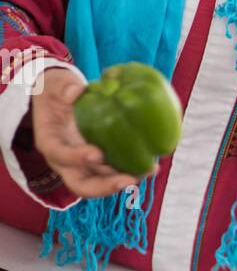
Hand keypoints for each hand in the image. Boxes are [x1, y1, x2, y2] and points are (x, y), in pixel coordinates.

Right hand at [30, 68, 142, 199]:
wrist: (62, 96)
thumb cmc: (57, 90)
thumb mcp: (56, 83)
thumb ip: (64, 87)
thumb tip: (76, 92)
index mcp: (50, 141)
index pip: (59, 155)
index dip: (75, 158)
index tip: (96, 154)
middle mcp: (66, 160)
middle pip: (80, 184)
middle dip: (104, 186)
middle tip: (128, 180)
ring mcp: (84, 164)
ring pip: (101, 183)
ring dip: (124, 181)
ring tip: (148, 171)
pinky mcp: (100, 163)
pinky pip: (114, 173)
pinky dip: (131, 172)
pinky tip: (151, 166)